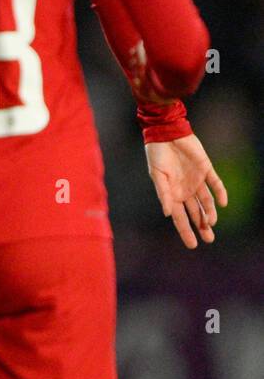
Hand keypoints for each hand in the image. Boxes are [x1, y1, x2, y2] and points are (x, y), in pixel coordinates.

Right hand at [145, 133, 227, 247]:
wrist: (167, 134)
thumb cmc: (157, 155)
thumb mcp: (157, 175)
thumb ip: (163, 193)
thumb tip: (167, 213)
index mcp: (171, 194)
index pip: (179, 217)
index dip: (185, 230)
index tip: (192, 245)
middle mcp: (185, 190)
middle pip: (195, 213)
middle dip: (201, 227)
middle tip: (208, 239)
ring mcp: (196, 181)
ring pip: (206, 202)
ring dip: (210, 213)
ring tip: (212, 224)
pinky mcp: (206, 169)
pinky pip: (215, 184)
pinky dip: (220, 193)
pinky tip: (223, 204)